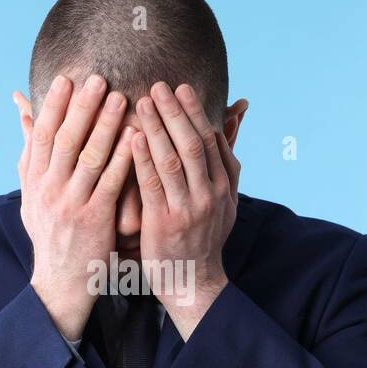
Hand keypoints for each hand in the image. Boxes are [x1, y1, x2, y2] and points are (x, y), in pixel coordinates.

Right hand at [15, 74, 135, 340]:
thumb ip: (31, 152)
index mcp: (34, 181)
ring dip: (106, 125)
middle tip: (98, 79)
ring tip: (121, 99)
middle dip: (82, 107)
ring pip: (89, 157)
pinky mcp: (95, 218)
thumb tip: (23, 111)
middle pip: (66, 140)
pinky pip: (111, 182)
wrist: (60, 281)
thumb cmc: (50, 233)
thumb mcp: (32, 194)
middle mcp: (49, 189)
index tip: (67, 79)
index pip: (43, 135)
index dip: (54, 105)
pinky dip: (123, 157)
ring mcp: (71, 204)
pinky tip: (137, 137)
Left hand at [131, 81, 240, 339]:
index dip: (196, 112)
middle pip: (194, 144)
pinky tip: (132, 137)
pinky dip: (142, 158)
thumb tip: (234, 117)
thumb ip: (227, 160)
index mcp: (223, 187)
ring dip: (157, 128)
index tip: (181, 88)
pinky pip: (152, 184)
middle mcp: (210, 196)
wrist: (193, 282)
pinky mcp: (164, 223)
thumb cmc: (203, 237)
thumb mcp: (226, 200)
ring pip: (173, 160)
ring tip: (143, 102)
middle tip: (159, 86)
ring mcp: (188, 210)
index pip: (211, 141)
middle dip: (176, 112)